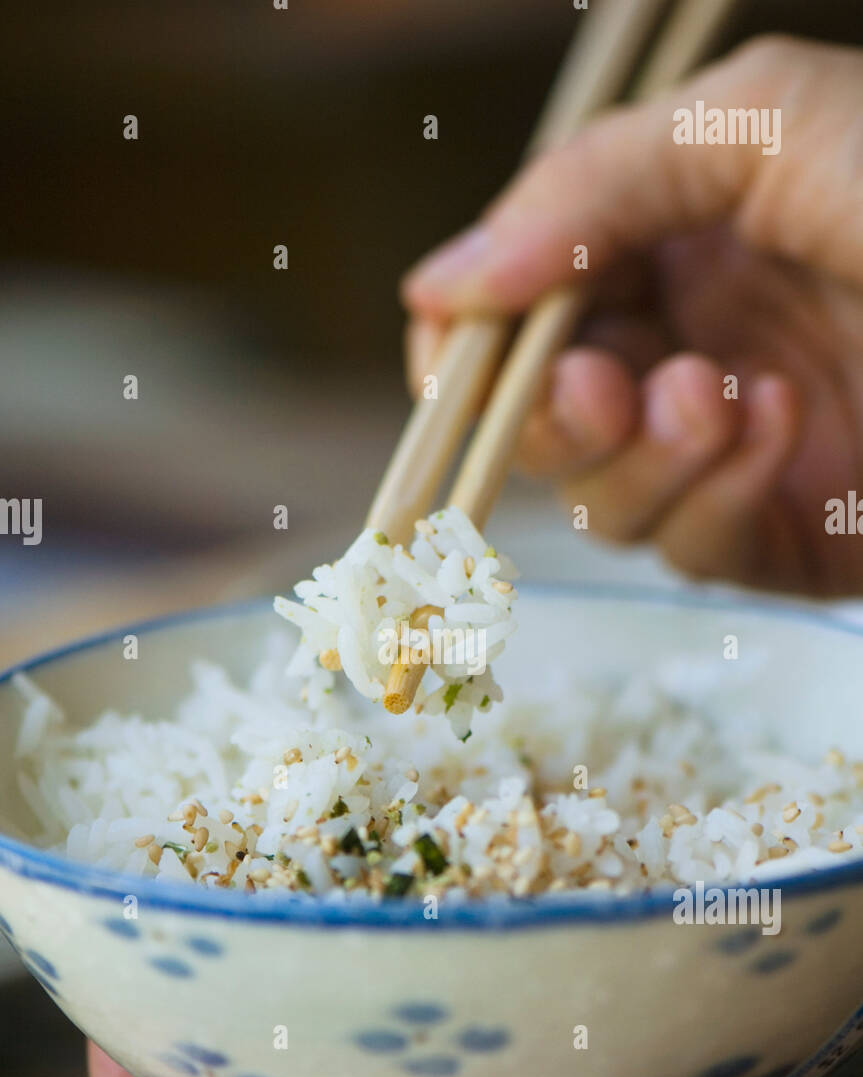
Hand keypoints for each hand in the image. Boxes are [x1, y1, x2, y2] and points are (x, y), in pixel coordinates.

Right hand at [402, 37, 862, 596]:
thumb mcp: (758, 123)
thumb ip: (588, 188)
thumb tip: (440, 285)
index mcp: (669, 247)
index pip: (520, 314)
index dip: (472, 342)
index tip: (462, 347)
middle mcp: (688, 349)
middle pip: (542, 422)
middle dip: (550, 411)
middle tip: (598, 383)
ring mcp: (732, 452)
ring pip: (604, 498)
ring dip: (641, 454)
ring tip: (719, 397)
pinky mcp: (781, 536)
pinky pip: (690, 547)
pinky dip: (717, 497)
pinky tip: (785, 432)